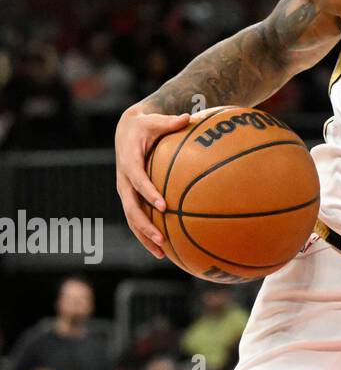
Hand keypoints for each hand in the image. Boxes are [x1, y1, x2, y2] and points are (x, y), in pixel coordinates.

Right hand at [113, 105, 223, 257]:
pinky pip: (137, 217)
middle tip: (162, 239)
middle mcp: (124, 180)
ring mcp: (125, 191)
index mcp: (129, 162)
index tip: (164, 205)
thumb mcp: (155, 120)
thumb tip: (188, 117)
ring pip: (132, 218)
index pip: (137, 180)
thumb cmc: (145, 125)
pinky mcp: (130, 196)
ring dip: (144, 236)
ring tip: (162, 252)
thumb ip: (170, 121)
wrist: (125, 130)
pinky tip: (163, 248)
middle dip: (144, 225)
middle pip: (131, 207)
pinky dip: (146, 233)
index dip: (148, 193)